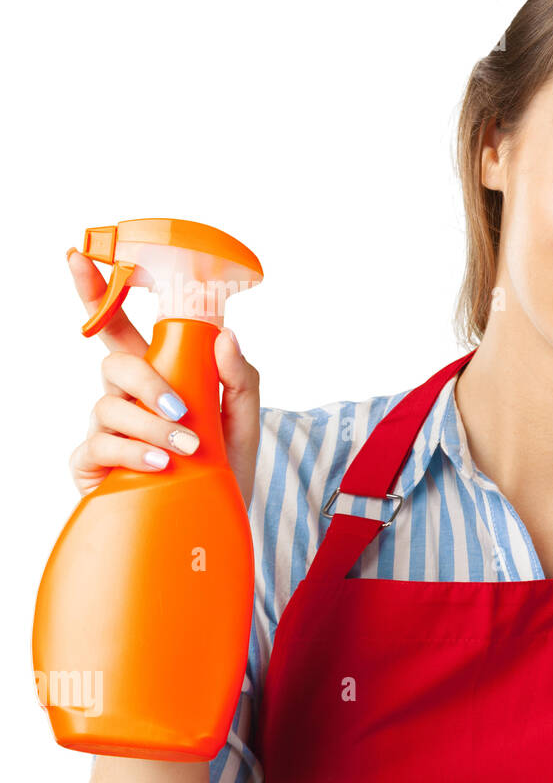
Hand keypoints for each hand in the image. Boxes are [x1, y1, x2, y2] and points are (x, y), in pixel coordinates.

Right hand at [65, 249, 260, 508]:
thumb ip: (240, 379)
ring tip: (185, 450)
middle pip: (114, 364)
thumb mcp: (244, 423)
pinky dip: (134, 451)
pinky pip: (100, 446)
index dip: (99, 293)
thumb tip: (227, 334)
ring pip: (109, 407)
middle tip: (182, 409)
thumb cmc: (225, 470)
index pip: (121, 328)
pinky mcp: (93, 466)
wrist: (217, 524)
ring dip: (152, 425)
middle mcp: (126, 400)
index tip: (79, 258)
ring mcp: (107, 432)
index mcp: (157, 377)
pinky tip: (159, 464)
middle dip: (146, 381)